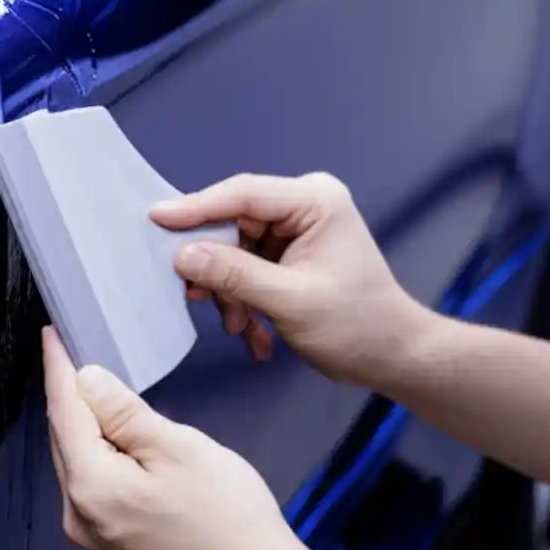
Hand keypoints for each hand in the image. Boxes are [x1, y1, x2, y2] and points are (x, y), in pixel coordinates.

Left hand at [42, 327, 354, 549]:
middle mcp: (80, 516)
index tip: (53, 337)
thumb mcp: (179, 447)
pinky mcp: (111, 546)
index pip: (63, 412)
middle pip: (65, 439)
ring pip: (77, 464)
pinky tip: (118, 443)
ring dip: (86, 428)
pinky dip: (99, 458)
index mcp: (92, 487)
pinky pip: (92, 489)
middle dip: (70, 397)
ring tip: (100, 393)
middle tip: (76, 356)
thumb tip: (87, 379)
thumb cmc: (230, 521)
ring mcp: (94, 536)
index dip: (58, 369)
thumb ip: (125, 412)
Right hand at [150, 172, 434, 386]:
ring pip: (232, 249)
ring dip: (229, 292)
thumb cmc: (359, 326)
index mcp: (315, 201)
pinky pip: (244, 267)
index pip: (242, 194)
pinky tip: (253, 332)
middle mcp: (303, 205)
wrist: (391, 355)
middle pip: (232, 222)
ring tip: (239, 326)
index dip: (196, 207)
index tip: (157, 218)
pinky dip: (242, 299)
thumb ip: (234, 275)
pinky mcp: (286, 253)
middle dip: (215, 267)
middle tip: (197, 297)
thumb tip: (184, 255)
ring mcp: (294, 229)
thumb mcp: (290, 301)